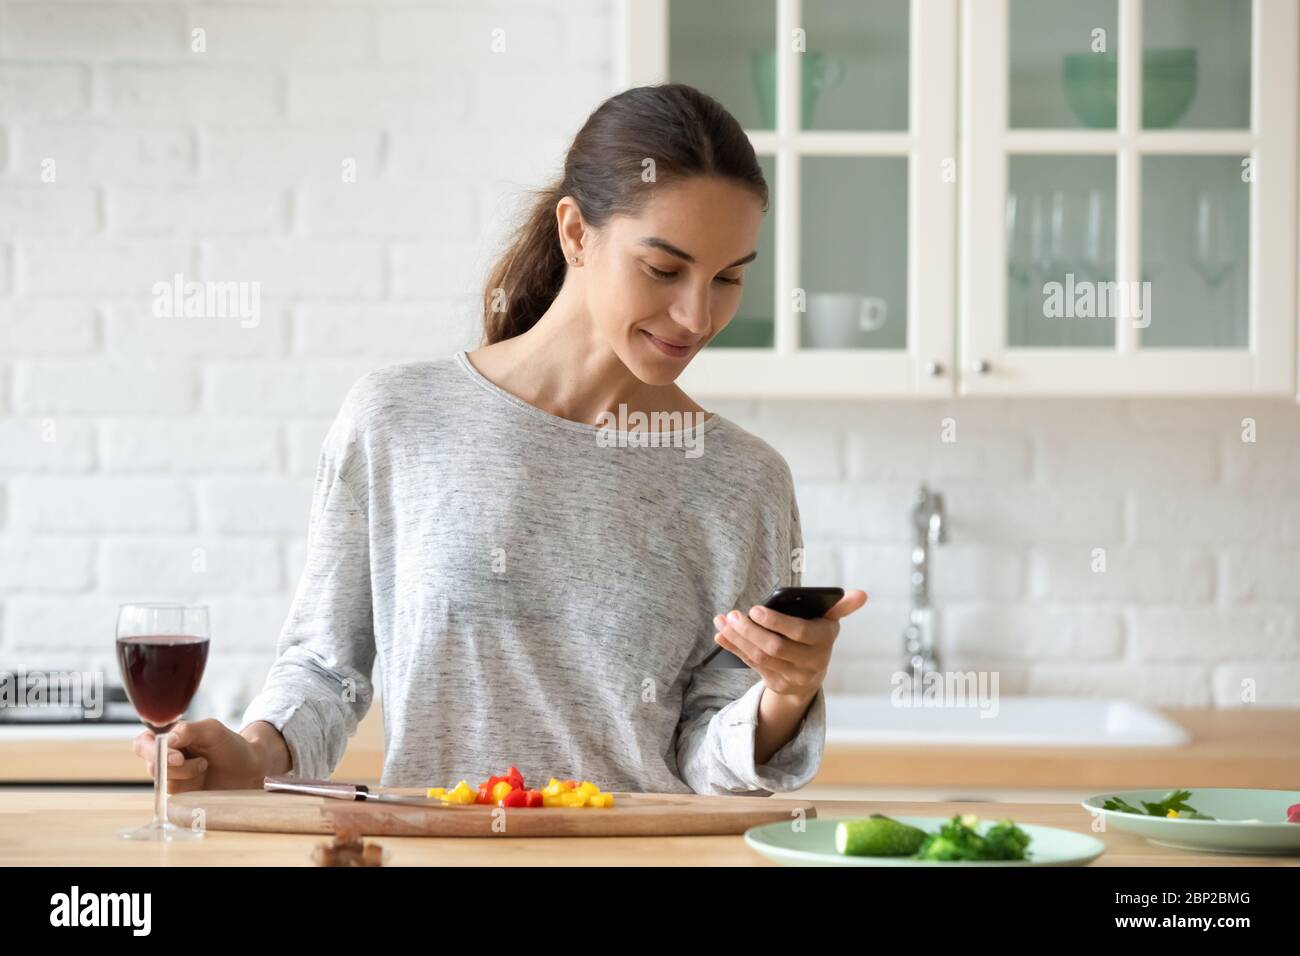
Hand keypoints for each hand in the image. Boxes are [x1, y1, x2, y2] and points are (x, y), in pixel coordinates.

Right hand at [132, 718, 273, 793]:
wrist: (251, 770)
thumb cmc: (231, 746)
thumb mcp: (212, 730)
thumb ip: (188, 730)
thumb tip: (165, 741)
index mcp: (170, 739)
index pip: (143, 743)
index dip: (151, 750)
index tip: (177, 756)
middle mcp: (167, 760)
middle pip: (152, 765)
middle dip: (176, 766)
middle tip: (202, 763)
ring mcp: (173, 780)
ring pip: (164, 782)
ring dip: (188, 776)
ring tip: (206, 768)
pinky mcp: (181, 797)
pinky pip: (174, 798)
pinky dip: (191, 789)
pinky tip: (205, 783)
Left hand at [712, 589, 867, 700]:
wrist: (811, 674)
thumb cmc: (816, 636)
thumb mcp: (829, 621)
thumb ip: (840, 606)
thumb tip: (861, 594)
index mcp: (824, 640)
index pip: (799, 632)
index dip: (776, 622)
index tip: (755, 609)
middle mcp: (811, 662)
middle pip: (775, 648)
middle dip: (750, 631)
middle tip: (732, 614)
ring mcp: (793, 677)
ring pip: (760, 658)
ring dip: (738, 639)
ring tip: (722, 621)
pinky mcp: (777, 684)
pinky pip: (752, 665)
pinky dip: (735, 649)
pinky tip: (721, 636)